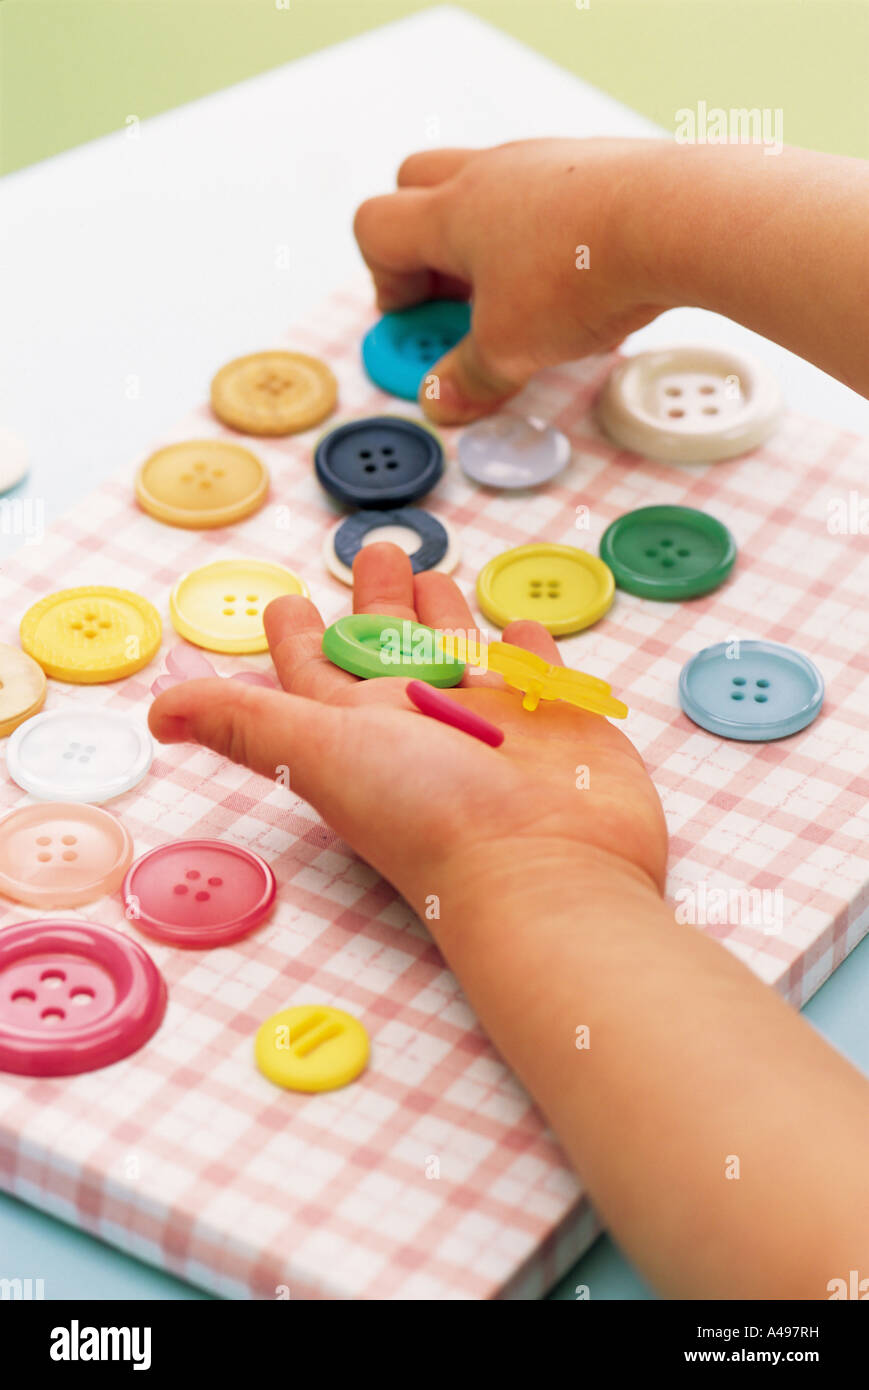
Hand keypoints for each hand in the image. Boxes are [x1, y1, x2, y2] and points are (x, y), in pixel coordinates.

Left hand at [149, 544, 666, 918]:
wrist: (547, 868)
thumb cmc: (430, 813)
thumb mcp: (320, 752)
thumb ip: (243, 720)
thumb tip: (153, 714)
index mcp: (358, 726)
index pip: (316, 671)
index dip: (298, 636)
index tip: (285, 604)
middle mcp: (420, 721)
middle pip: (390, 646)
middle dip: (377, 600)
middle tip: (375, 550)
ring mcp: (491, 719)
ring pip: (458, 649)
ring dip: (443, 612)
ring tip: (432, 572)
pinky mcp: (554, 718)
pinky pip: (533, 670)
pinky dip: (526, 646)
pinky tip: (519, 625)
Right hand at [353, 138, 669, 423]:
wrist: (675, 221)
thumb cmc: (581, 269)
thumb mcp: (509, 348)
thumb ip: (468, 376)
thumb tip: (442, 399)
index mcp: (450, 211)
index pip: (377, 227)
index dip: (385, 283)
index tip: (419, 326)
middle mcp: (492, 173)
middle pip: (418, 185)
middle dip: (422, 248)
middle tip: (452, 303)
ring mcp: (546, 162)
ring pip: (490, 192)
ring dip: (490, 246)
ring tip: (522, 304)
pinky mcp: (597, 169)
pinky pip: (551, 200)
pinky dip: (547, 243)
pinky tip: (580, 290)